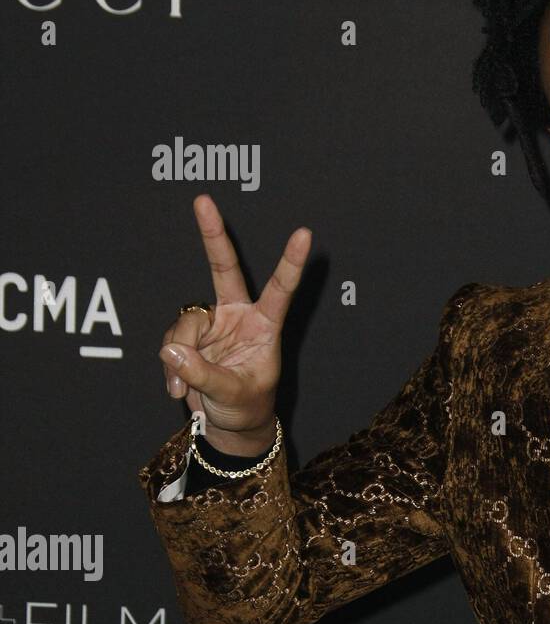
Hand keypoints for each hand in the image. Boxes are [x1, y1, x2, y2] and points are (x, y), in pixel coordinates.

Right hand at [159, 195, 311, 454]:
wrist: (230, 424)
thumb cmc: (246, 406)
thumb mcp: (231, 393)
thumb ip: (202, 373)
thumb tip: (171, 351)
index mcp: (265, 325)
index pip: (280, 288)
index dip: (290, 262)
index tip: (305, 233)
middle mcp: (238, 315)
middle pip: (223, 268)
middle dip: (211, 235)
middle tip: (203, 200)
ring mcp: (211, 323)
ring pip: (184, 322)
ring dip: (179, 357)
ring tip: (187, 388)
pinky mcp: (188, 337)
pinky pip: (170, 342)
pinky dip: (170, 368)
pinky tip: (179, 388)